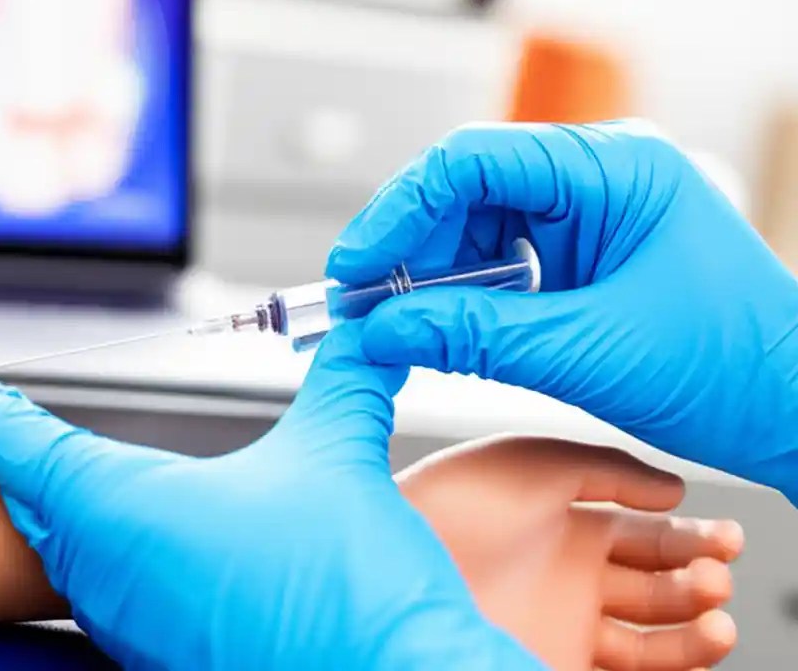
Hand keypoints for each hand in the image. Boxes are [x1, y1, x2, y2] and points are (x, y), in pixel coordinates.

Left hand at [0, 327, 543, 669]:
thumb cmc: (347, 596)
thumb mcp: (336, 459)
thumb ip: (340, 380)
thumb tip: (364, 327)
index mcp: (114, 510)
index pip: (1, 432)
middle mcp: (101, 573)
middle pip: (16, 491)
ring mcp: (126, 624)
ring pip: (58, 545)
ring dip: (44, 498)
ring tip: (36, 461)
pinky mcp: (161, 654)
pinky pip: (104, 586)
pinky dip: (98, 545)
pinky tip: (133, 536)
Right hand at [328, 120, 797, 501]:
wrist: (795, 413)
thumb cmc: (734, 370)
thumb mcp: (584, 353)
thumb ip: (471, 336)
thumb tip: (382, 330)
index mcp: (614, 171)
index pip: (473, 162)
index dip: (400, 211)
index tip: (356, 264)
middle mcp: (599, 180)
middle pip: (466, 191)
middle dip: (407, 249)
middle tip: (361, 304)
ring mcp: (592, 216)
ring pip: (476, 227)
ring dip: (429, 276)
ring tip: (390, 322)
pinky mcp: (585, 255)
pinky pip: (502, 260)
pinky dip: (462, 295)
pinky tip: (436, 325)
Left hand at [399, 436, 742, 670]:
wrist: (389, 550)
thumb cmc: (448, 501)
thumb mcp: (534, 463)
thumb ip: (608, 468)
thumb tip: (677, 489)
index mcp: (571, 528)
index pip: (653, 537)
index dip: (695, 536)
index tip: (725, 534)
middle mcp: (571, 579)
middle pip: (662, 589)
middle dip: (698, 579)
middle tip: (712, 572)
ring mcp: (563, 625)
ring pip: (653, 641)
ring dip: (694, 629)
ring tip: (714, 615)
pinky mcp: (551, 659)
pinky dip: (668, 665)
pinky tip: (685, 646)